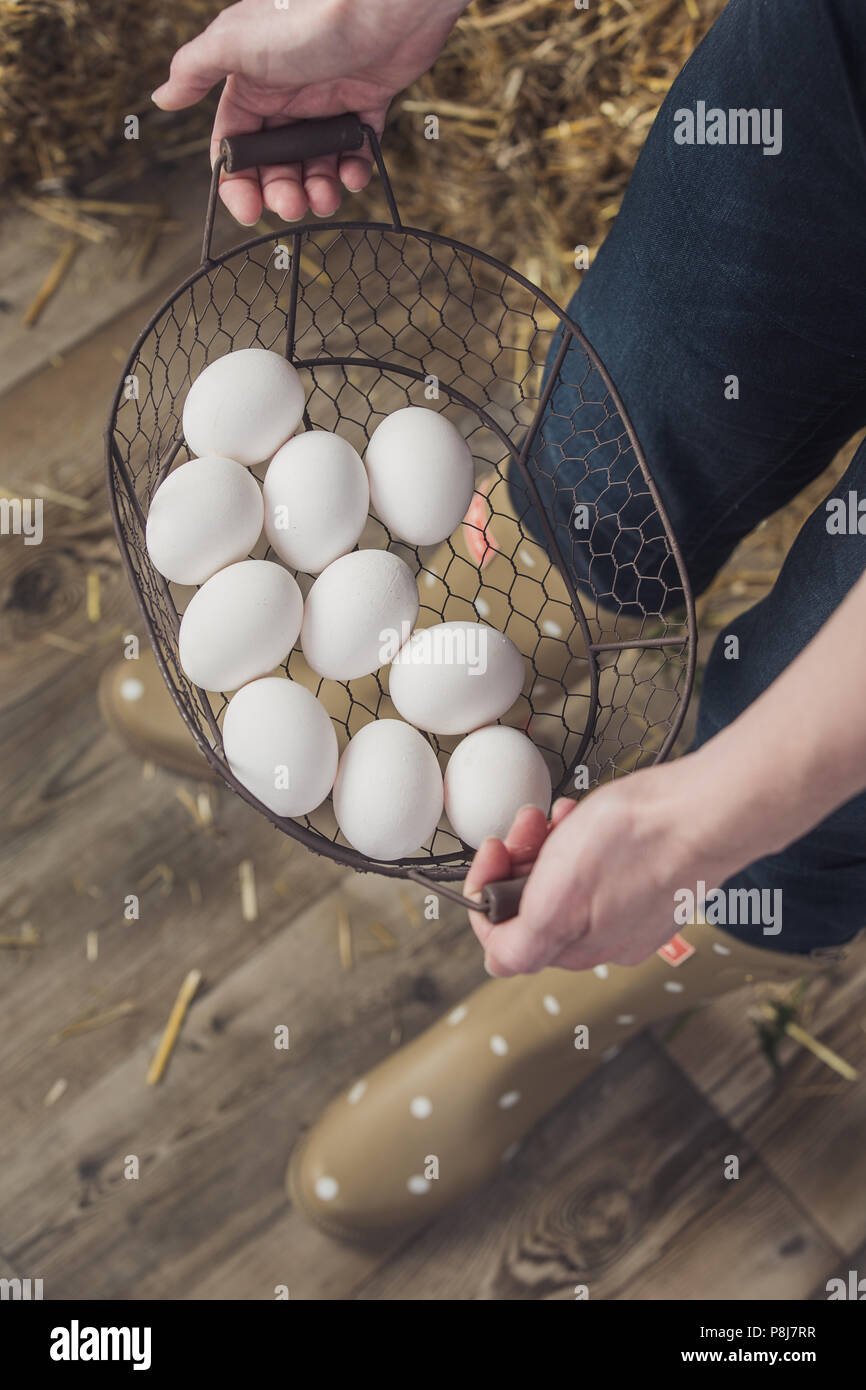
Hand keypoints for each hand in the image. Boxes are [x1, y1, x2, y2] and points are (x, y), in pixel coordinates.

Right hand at [152, 0, 467, 223]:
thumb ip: (195, 70)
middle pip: (276, 163)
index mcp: (252, 84)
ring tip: (324, 197)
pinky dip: (353, 171)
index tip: (247, 209)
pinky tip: (352, 174)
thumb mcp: (235, 41)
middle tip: (292, 206)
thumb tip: (162, 98)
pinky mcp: (365, 106)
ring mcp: (326, 103)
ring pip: (315, 163)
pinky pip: (355, 151)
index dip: (238, 181)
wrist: (378, 7)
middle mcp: (287, 96)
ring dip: (318, 189)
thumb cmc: (305, 17)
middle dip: (281, 191)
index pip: (235, 145)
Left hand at [465, 758, 744, 975]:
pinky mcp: (652, 886)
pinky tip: (589, 815)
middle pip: (535, 905)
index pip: (505, 942)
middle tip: (528, 825)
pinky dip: (585, 838)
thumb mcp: (555, 898)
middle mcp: (603, 940)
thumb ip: (520, 944)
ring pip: (566, 881)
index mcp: (574, 948)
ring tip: (563, 815)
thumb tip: (498, 960)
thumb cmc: (637, 844)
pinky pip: (601, 867)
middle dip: (522, 859)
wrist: (705, 811)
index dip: (487, 892)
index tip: (493, 854)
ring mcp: (631, 913)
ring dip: (552, 844)